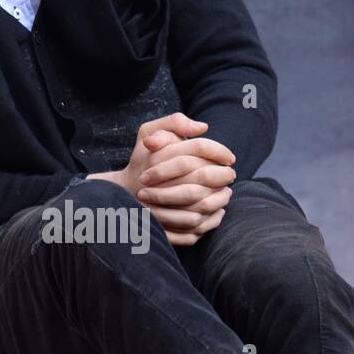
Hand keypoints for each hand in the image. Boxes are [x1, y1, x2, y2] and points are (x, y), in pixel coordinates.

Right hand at [88, 112, 223, 246]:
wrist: (122, 191)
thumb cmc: (142, 159)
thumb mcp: (147, 132)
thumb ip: (173, 122)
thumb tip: (202, 127)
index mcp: (155, 156)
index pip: (197, 148)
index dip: (218, 151)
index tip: (229, 157)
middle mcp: (155, 182)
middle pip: (201, 178)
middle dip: (222, 176)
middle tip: (231, 176)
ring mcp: (156, 209)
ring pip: (199, 207)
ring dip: (218, 200)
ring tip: (226, 194)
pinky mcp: (160, 228)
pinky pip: (192, 230)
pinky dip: (208, 223)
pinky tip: (216, 213)